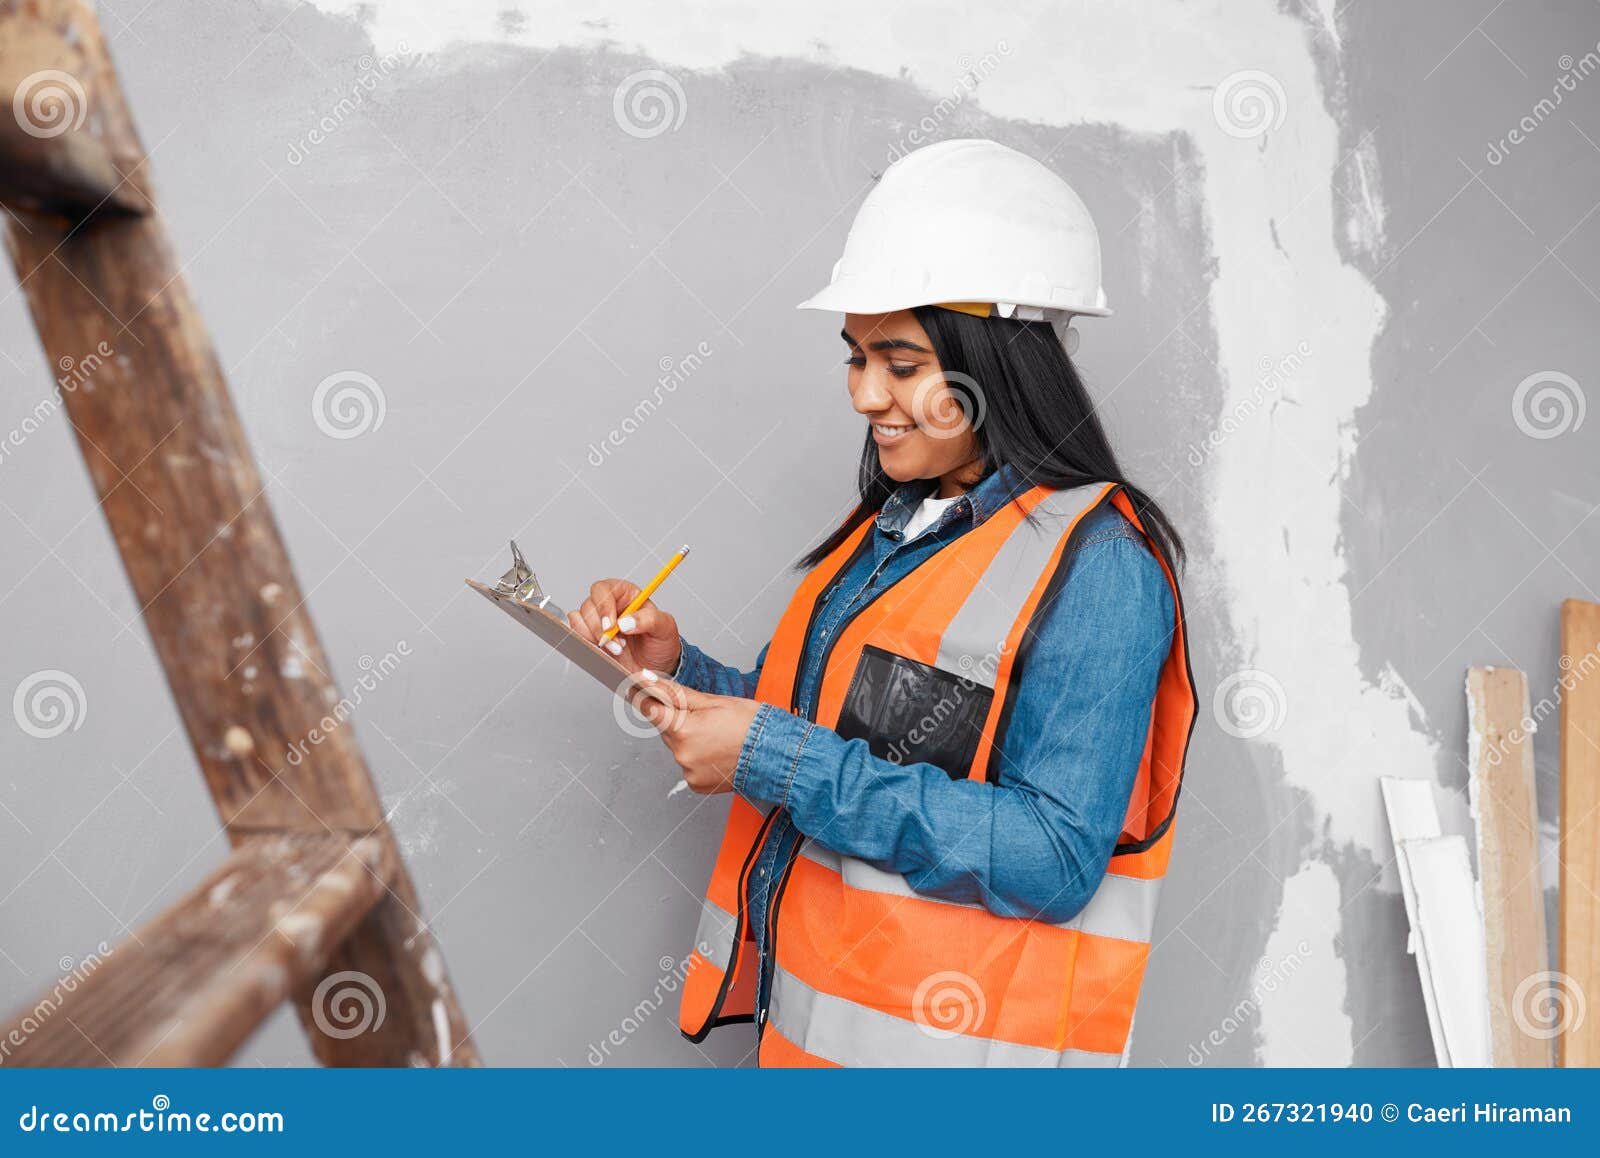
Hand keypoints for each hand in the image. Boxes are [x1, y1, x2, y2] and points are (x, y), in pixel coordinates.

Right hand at [568, 578, 680, 675]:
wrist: (657, 667)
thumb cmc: (661, 642)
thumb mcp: (665, 627)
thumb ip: (649, 620)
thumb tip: (626, 622)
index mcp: (625, 594)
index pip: (603, 589)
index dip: (603, 606)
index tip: (611, 626)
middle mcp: (609, 604)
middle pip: (588, 606)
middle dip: (600, 629)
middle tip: (619, 645)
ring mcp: (597, 620)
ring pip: (579, 620)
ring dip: (595, 638)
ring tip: (617, 649)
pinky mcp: (590, 636)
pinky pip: (576, 633)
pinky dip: (586, 642)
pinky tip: (604, 650)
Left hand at [639, 681, 760, 794]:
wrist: (776, 755)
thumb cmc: (752, 726)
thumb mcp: (715, 701)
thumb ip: (678, 693)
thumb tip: (649, 681)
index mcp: (683, 730)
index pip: (651, 711)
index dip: (648, 700)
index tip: (644, 693)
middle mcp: (681, 754)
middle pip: (667, 730)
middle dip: (678, 721)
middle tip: (705, 718)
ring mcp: (688, 772)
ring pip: (678, 748)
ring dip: (690, 740)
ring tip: (717, 736)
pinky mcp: (696, 784)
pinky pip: (688, 766)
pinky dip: (698, 758)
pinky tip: (717, 751)